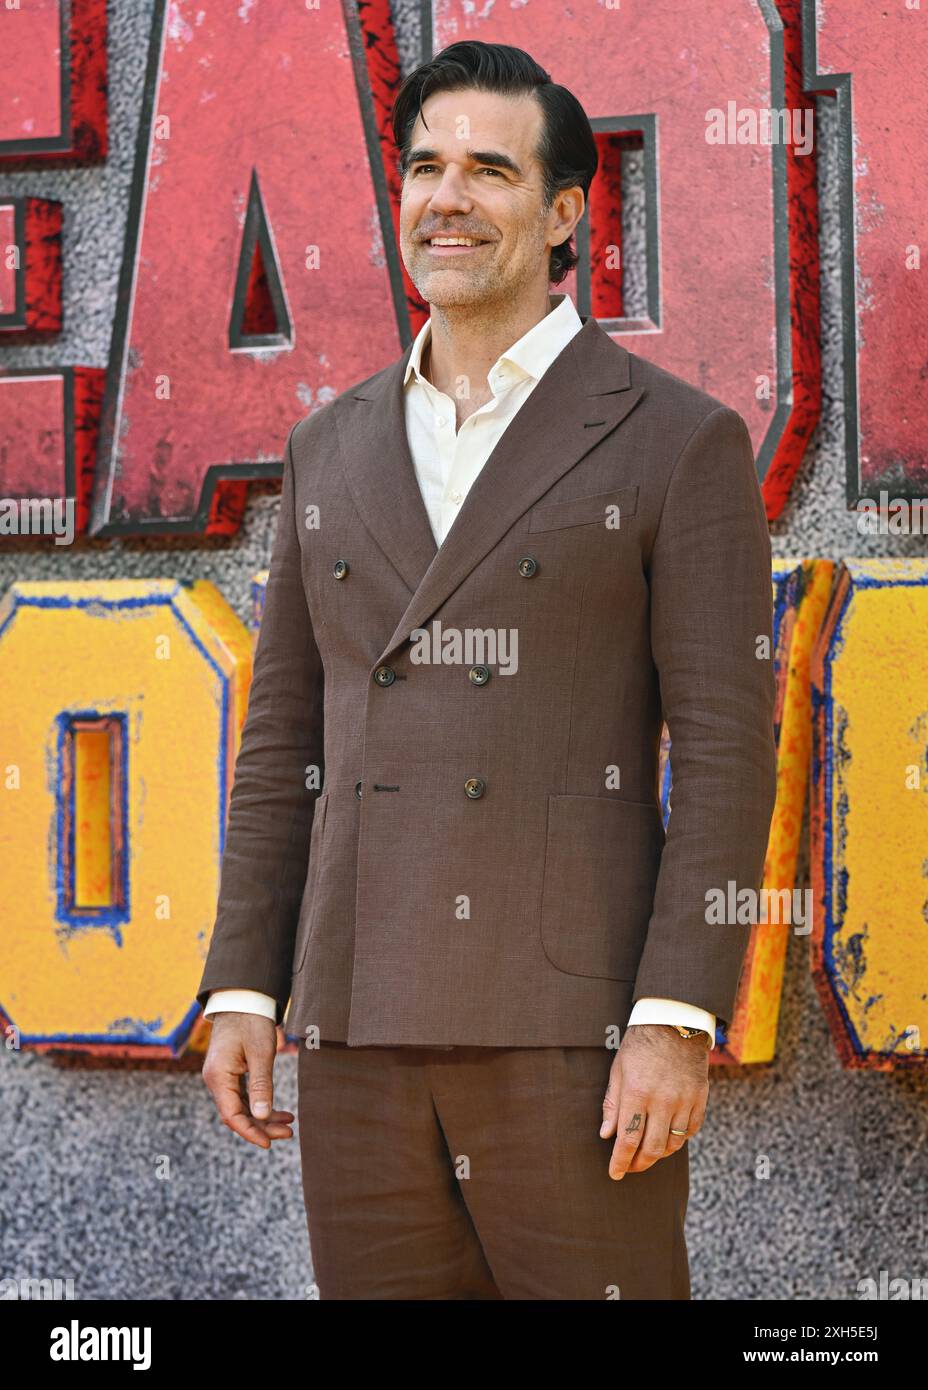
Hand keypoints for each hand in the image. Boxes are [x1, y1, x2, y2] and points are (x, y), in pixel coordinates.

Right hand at [201, 1012, 294, 1149]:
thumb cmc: (251, 1021)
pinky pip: (243, 1096)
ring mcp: (222, 1077)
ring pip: (242, 1107)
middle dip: (262, 1127)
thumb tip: (262, 1116)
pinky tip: (279, 1110)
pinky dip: (261, 1104)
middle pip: (238, 1114)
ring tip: (289, 1123)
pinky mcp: (230, 1072)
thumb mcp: (261, 1053)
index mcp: (218, 1077)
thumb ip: (261, 1085)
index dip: (251, 1132)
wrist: (243, 997)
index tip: (270, 1143)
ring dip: (264, 1117)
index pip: (233, 1116)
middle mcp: (216, 1080)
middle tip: (289, 1133)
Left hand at [599, 1023, 708, 1179]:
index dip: (620, 1162)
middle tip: (630, 1167)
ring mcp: (684, 1101)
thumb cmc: (640, 1045)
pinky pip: (690, 1132)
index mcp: (637, 1093)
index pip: (628, 1140)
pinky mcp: (700, 1099)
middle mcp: (662, 1101)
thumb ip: (612, 1104)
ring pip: (673, 1145)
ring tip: (647, 1154)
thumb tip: (606, 1134)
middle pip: (652, 1149)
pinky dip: (678, 1141)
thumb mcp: (619, 1070)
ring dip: (658, 1155)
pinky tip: (667, 1138)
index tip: (614, 1173)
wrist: (675, 1023)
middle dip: (638, 1164)